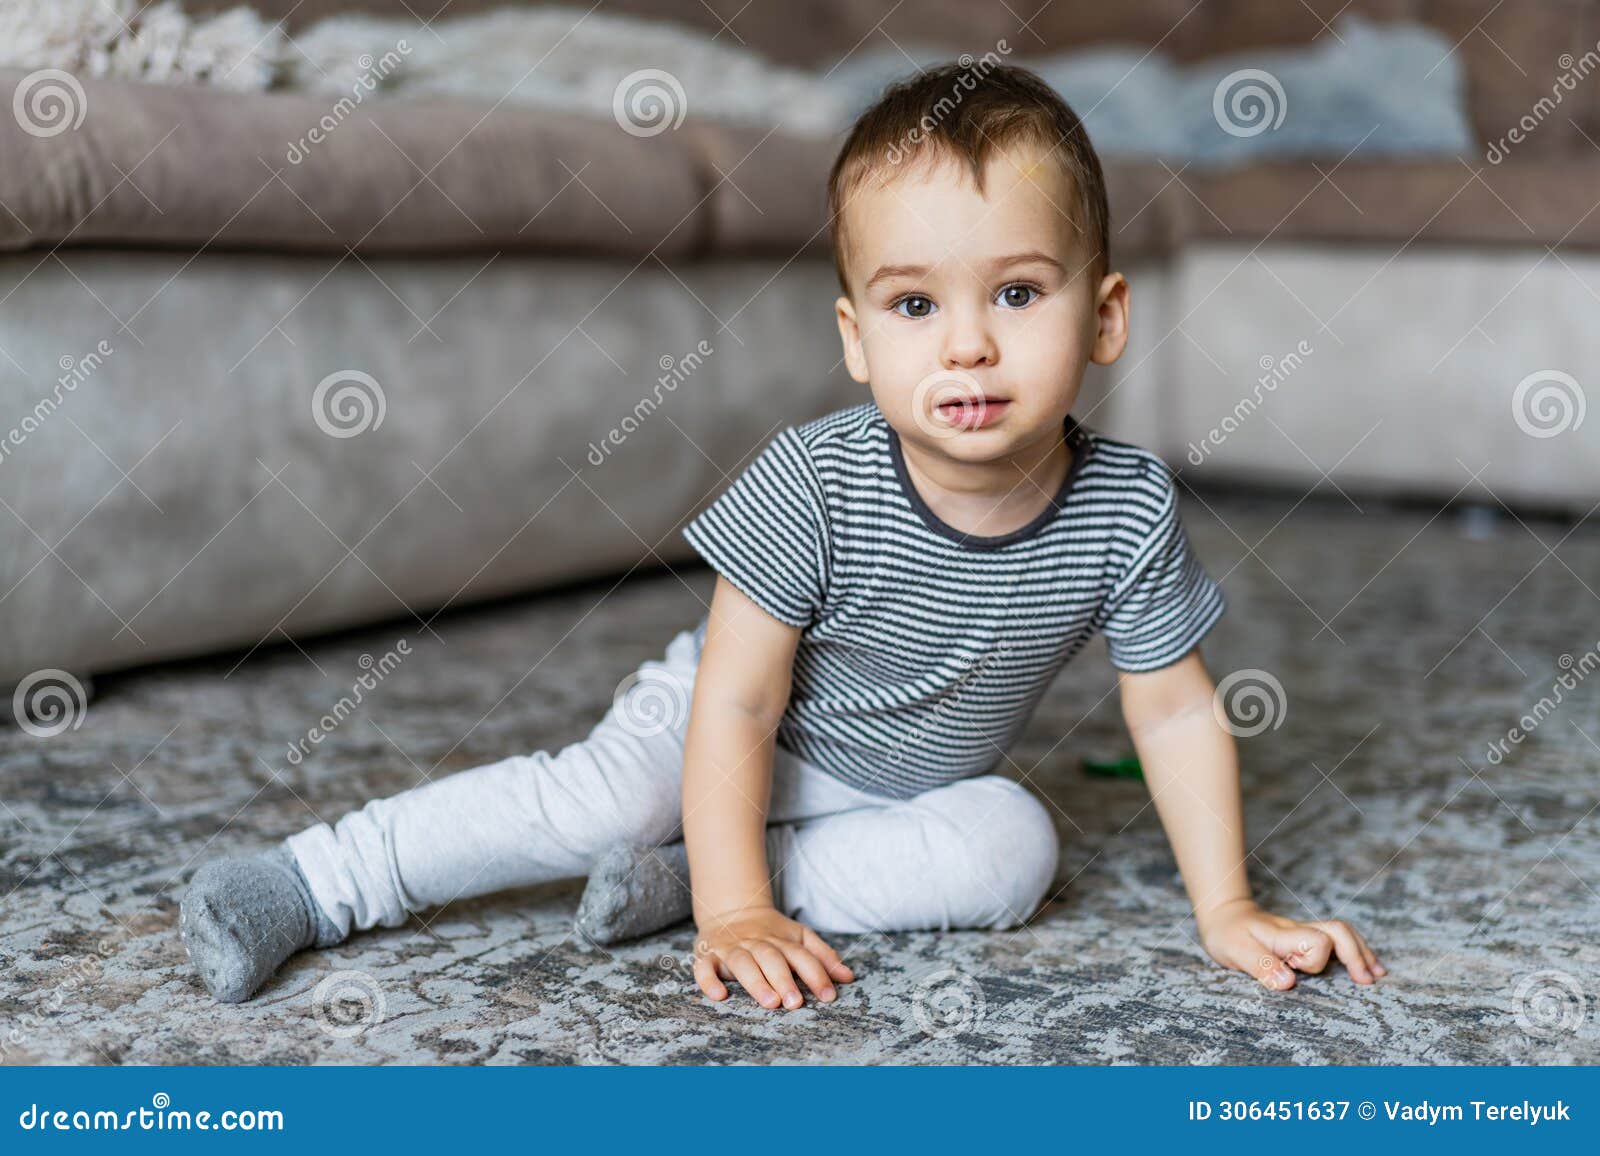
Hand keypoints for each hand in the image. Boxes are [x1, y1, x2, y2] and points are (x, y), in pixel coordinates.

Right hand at [693, 906, 854, 1009]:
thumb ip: (822, 956)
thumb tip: (848, 977)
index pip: (800, 955)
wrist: (731, 909)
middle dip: (784, 979)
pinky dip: (709, 980)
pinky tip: (719, 995)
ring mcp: (730, 948)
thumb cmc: (770, 932)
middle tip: (796, 1002)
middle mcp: (756, 943)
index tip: (829, 996)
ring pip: (742, 962)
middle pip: (771, 958)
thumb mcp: (798, 937)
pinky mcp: (707, 955)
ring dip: (755, 982)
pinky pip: (703, 967)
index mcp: (780, 939)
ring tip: (770, 1002)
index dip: (816, 974)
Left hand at [1199, 898, 1386, 988]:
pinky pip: (1337, 940)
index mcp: (1284, 934)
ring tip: (1379, 974)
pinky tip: (1365, 967)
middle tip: (1369, 981)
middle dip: (1357, 954)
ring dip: (1362, 952)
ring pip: (1342, 933)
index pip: (1316, 941)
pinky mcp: (1305, 937)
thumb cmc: (1228, 933)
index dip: (1314, 959)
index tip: (1298, 972)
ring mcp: (1304, 932)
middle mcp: (1299, 931)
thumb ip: (1260, 965)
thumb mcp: (1234, 950)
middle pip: (1338, 931)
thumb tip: (1288, 983)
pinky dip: (1355, 952)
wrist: (1223, 914)